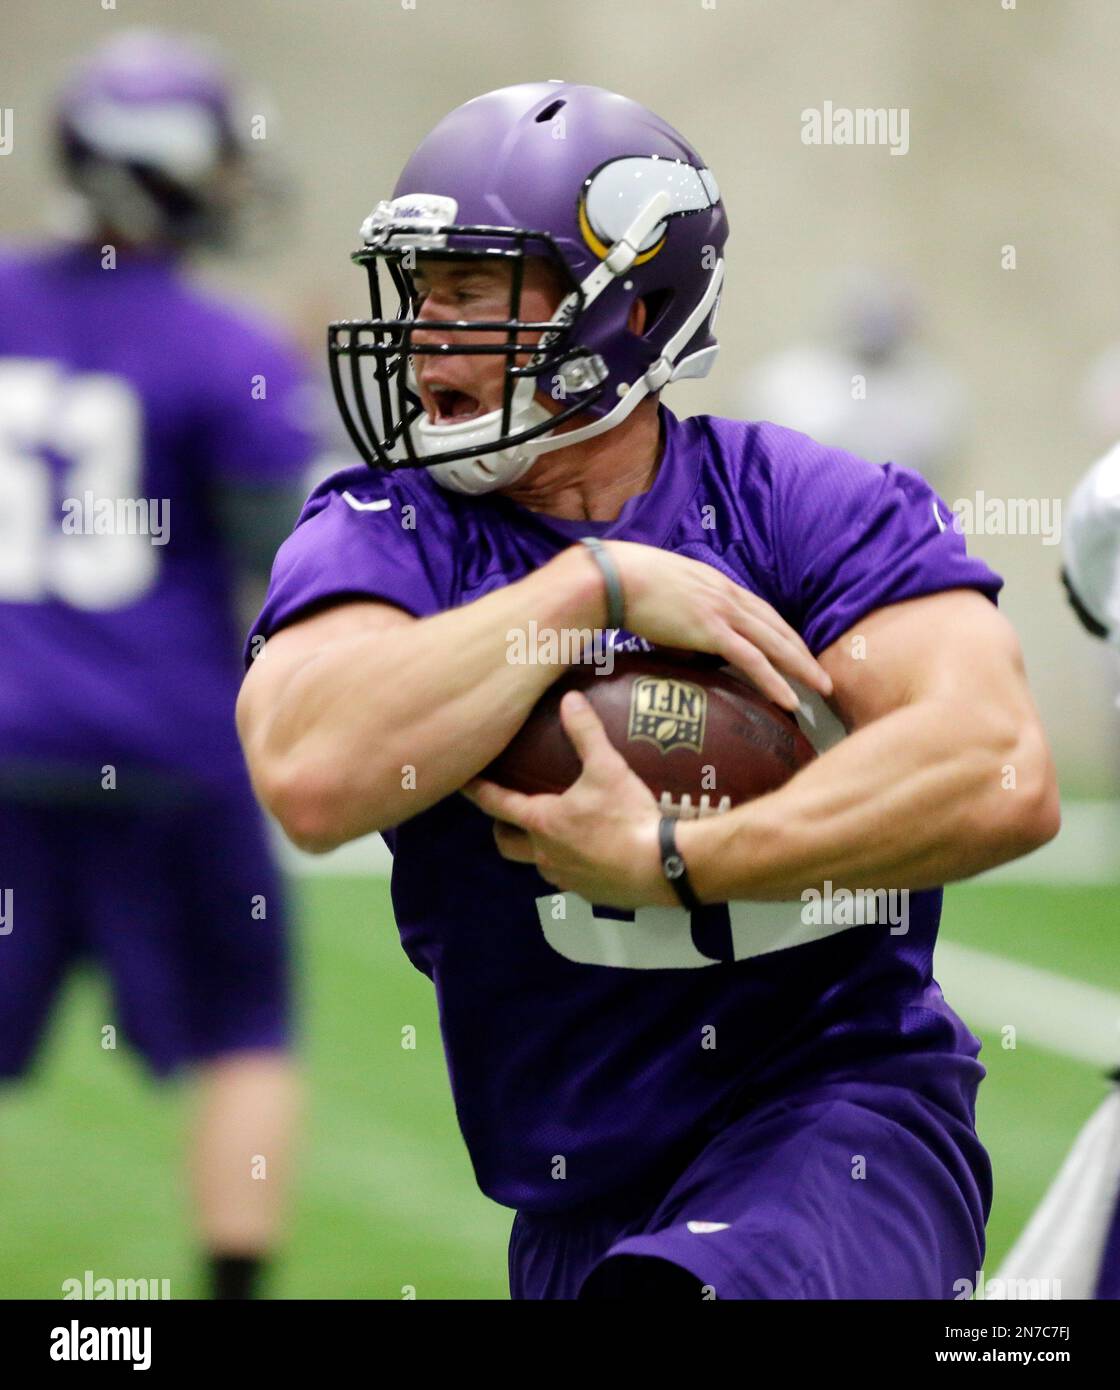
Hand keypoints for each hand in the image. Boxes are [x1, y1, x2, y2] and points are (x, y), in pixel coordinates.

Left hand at [461, 690, 676, 908]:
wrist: (662, 867)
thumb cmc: (628, 817)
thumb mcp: (608, 768)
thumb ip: (586, 733)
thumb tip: (570, 699)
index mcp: (541, 821)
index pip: (495, 803)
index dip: (476, 790)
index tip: (461, 782)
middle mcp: (544, 853)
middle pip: (506, 843)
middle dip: (503, 828)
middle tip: (510, 813)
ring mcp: (565, 878)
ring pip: (537, 862)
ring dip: (538, 847)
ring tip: (555, 830)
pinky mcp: (588, 894)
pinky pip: (569, 878)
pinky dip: (571, 864)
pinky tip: (590, 852)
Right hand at [597, 540, 830, 712]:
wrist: (616, 576)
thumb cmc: (630, 582)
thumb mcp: (668, 589)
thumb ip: (684, 608)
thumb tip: (681, 631)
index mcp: (719, 584)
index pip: (762, 612)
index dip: (783, 633)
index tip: (798, 650)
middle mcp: (728, 596)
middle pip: (777, 628)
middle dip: (803, 653)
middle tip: (823, 676)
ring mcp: (723, 613)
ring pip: (774, 644)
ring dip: (801, 668)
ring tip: (821, 689)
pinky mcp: (711, 630)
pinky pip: (752, 660)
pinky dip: (774, 680)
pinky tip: (789, 698)